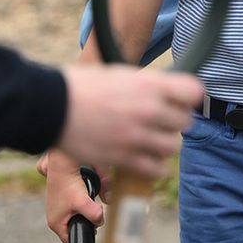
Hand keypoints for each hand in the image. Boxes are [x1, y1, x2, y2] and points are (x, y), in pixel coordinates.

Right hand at [44, 151, 103, 242]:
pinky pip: (74, 208)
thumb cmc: (67, 184)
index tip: (93, 228)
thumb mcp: (83, 202)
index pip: (71, 240)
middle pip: (74, 228)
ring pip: (75, 217)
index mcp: (55, 223)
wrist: (62, 164)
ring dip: (84, 213)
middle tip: (94, 213)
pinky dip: (81, 204)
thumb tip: (100, 220)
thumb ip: (94, 214)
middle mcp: (54, 217)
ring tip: (89, 204)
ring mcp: (56, 208)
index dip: (84, 235)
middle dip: (86, 222)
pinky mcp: (61, 200)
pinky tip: (85, 197)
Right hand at [57, 65, 203, 174]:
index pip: (192, 92)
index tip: (182, 101)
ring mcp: (136, 136)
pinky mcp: (124, 158)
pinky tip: (148, 160)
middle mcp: (147, 110)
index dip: (188, 97)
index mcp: (147, 85)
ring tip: (151, 140)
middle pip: (185, 122)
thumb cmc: (80, 86)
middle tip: (162, 122)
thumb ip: (145, 85)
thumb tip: (166, 94)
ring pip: (173, 147)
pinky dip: (156, 167)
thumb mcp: (118, 74)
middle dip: (175, 122)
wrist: (51, 106)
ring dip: (165, 144)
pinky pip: (156, 169)